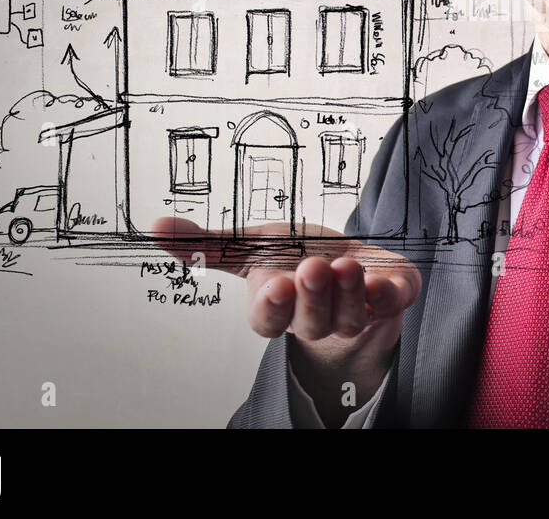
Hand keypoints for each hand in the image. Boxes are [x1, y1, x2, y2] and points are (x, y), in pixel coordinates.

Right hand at [152, 216, 420, 423]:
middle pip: (310, 321)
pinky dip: (390, 295)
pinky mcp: (391, 299)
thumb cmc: (296, 256)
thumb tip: (155, 227)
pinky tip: (384, 281)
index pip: (267, 320)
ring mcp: (356, 312)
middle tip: (312, 267)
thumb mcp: (252, 245)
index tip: (273, 285)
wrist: (350, 268)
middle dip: (312, 297)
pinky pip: (393, 304)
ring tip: (347, 265)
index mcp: (278, 304)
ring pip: (351, 316)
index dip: (270, 308)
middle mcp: (316, 316)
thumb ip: (208, 243)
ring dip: (349, 292)